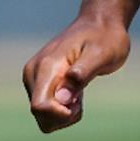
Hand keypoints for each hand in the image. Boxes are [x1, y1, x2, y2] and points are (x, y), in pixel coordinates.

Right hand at [22, 0, 139, 132]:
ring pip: (42, 115)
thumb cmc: (106, 38)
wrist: (100, 24)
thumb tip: (64, 98)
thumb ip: (83, 74)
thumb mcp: (102, 55)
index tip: (79, 103)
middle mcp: (34, 73)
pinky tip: (77, 95)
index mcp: (46, 67)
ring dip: (64, 114)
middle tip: (82, 99)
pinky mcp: (41, 82)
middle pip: (39, 114)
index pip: (39, 106)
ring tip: (80, 96)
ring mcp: (35, 78)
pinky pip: (47, 110)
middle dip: (64, 115)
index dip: (60, 114)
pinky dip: (64, 110)